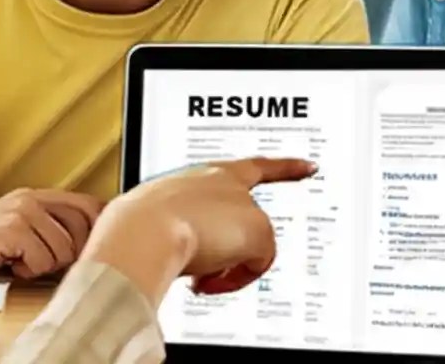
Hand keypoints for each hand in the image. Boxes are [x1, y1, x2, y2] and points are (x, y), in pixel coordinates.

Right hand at [0, 189, 104, 283]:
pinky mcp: (11, 231)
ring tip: (15, 261)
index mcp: (36, 197)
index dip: (98, 228)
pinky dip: (26, 271)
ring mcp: (21, 213)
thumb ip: (47, 228)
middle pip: (82, 230)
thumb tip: (87, 245)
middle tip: (39, 261)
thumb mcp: (16, 230)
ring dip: (41, 266)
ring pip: (63, 251)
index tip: (95, 247)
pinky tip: (5, 264)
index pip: (88, 205)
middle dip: (67, 254)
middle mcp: (31, 199)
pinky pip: (42, 261)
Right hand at [82, 156, 316, 306]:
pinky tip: (207, 279)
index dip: (284, 167)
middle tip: (206, 267)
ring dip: (225, 267)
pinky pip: (258, 266)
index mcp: (204, 174)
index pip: (252, 167)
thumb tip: (194, 254)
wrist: (143, 231)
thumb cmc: (136, 225)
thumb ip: (179, 224)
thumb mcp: (156, 216)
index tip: (308, 165)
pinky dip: (235, 279)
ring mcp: (245, 205)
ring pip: (248, 248)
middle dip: (234, 249)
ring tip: (195, 273)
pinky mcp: (258, 229)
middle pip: (251, 221)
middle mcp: (228, 183)